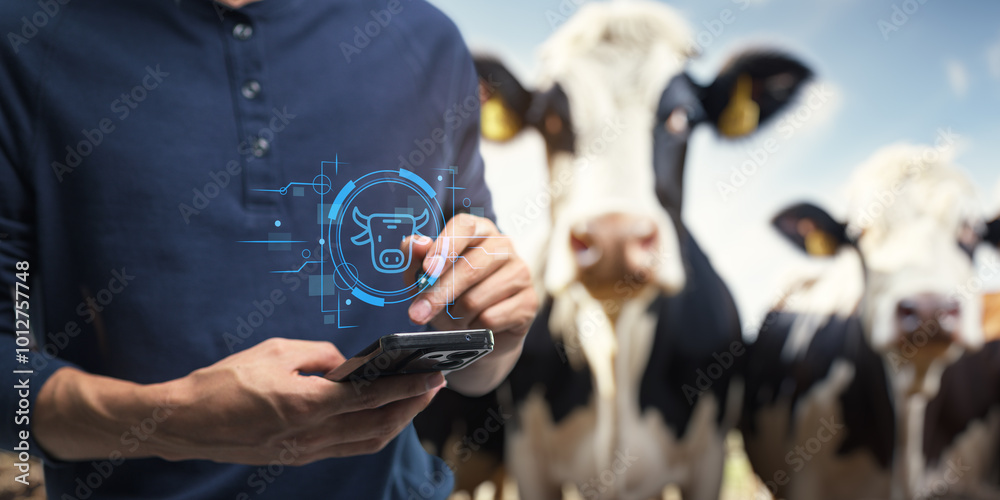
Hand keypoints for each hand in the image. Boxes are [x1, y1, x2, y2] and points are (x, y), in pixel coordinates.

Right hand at [35, 338, 445, 463]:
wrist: (183, 422)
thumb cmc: (223, 382)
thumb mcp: (273, 352)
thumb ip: (318, 355)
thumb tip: (346, 362)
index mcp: (308, 405)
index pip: (373, 396)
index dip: (408, 387)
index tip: (433, 376)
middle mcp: (311, 435)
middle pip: (378, 426)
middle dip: (411, 406)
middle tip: (433, 386)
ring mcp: (305, 451)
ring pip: (366, 442)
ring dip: (395, 422)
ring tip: (413, 400)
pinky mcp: (297, 457)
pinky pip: (346, 448)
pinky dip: (370, 432)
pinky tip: (378, 415)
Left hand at [401, 214, 537, 393]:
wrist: (480, 331)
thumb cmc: (452, 295)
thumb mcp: (427, 277)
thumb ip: (416, 257)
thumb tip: (417, 243)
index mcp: (479, 230)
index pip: (465, 226)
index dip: (445, 247)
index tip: (427, 270)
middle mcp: (504, 245)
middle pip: (470, 268)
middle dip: (439, 294)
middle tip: (417, 314)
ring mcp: (521, 272)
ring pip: (477, 298)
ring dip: (457, 317)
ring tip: (456, 319)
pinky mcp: (529, 302)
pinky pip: (490, 319)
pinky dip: (474, 328)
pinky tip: (476, 326)